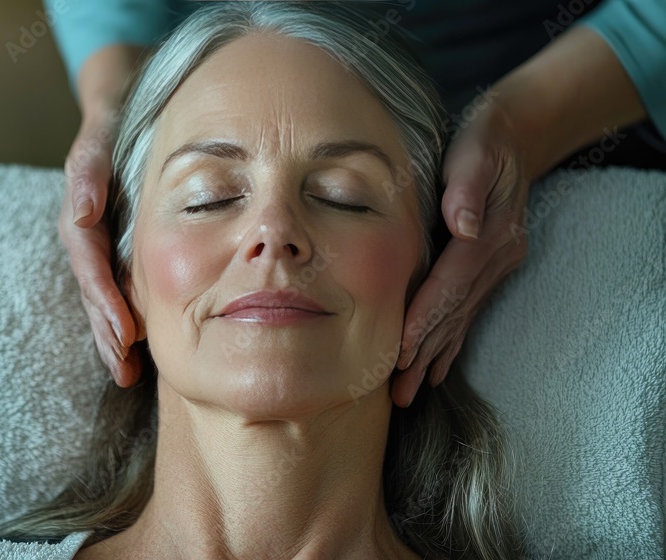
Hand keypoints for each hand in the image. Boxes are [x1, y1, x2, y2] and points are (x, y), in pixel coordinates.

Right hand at [58, 108, 142, 387]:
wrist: (119, 106)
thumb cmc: (113, 120)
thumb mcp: (100, 136)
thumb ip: (88, 171)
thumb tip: (82, 212)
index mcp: (81, 216)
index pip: (91, 267)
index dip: (106, 301)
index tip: (125, 334)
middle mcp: (85, 235)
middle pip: (93, 293)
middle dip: (107, 334)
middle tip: (125, 371)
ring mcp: (98, 245)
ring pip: (101, 298)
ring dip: (111, 337)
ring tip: (128, 374)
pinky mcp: (112, 248)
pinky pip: (114, 289)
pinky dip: (122, 319)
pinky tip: (137, 350)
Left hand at [391, 102, 530, 406]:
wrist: (517, 136)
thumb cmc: (483, 142)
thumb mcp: (477, 152)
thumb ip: (468, 185)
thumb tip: (461, 223)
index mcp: (489, 234)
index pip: (451, 284)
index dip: (426, 317)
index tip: (403, 351)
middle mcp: (496, 258)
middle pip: (455, 313)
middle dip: (424, 353)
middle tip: (398, 392)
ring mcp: (496, 267)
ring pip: (460, 321)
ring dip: (434, 358)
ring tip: (410, 393)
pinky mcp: (489, 270)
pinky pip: (467, 313)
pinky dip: (451, 342)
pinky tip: (437, 369)